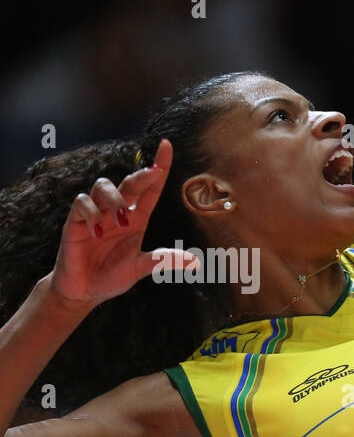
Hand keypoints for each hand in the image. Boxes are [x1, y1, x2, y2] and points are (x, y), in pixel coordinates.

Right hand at [49, 138, 199, 307]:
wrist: (84, 290)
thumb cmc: (112, 276)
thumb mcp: (141, 268)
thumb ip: (164, 261)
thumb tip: (195, 261)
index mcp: (138, 219)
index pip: (151, 189)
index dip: (159, 166)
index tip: (167, 145)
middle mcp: (118, 212)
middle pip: (129, 183)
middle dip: (141, 175)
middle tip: (151, 174)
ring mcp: (96, 214)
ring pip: (103, 186)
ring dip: (114, 199)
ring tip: (121, 221)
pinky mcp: (75, 221)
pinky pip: (82, 203)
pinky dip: (91, 213)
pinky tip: (97, 231)